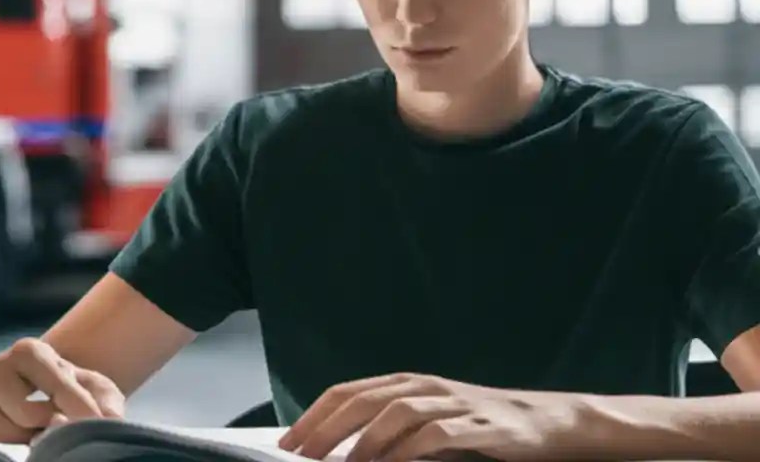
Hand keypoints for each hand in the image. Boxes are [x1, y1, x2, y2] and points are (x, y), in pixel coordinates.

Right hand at [0, 338, 124, 442]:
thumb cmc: (72, 393)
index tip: (96, 425)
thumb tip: (99, 423)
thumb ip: (105, 406)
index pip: (57, 386)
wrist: (41, 399)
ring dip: (28, 441)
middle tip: (59, 426)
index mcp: (27, 351)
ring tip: (39, 433)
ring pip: (4, 433)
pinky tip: (17, 441)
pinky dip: (4, 449)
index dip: (80, 410)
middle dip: (49, 427)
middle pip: (27, 415)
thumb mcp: (97, 392)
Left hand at [278, 373, 592, 461]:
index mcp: (406, 383)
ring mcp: (452, 404)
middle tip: (299, 456)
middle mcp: (424, 387)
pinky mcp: (479, 426)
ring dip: (364, 443)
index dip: (314, 416)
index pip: (347, 392)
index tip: (288, 443)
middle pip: (363, 401)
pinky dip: (408, 452)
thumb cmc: (480, 426)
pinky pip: (436, 436)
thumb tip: (337, 454)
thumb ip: (389, 433)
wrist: (549, 421)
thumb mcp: (430, 423)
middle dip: (325, 430)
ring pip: (396, 414)